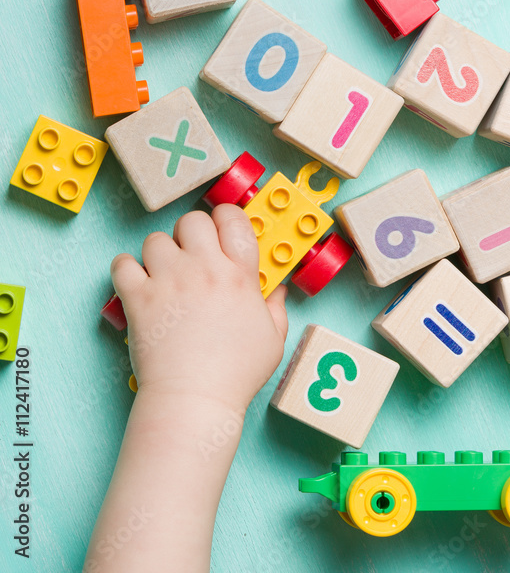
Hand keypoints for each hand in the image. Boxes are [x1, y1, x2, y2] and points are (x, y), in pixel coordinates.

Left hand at [110, 205, 287, 414]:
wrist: (194, 400)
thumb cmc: (235, 375)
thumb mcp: (272, 340)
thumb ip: (275, 309)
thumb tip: (278, 291)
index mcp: (239, 275)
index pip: (232, 218)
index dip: (226, 218)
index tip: (221, 231)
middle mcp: (204, 270)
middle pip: (192, 220)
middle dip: (191, 233)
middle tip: (190, 255)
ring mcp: (169, 281)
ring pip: (156, 239)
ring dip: (159, 253)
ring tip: (163, 274)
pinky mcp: (139, 298)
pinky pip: (122, 263)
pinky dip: (126, 270)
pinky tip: (136, 283)